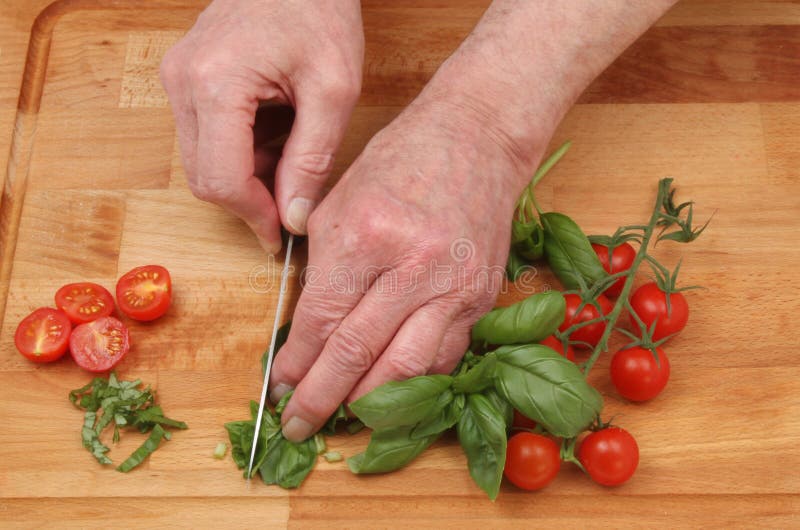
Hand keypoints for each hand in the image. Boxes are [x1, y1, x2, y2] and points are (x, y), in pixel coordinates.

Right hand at [160, 0, 362, 250]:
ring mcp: (178, 78)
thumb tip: (294, 217)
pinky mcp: (185, 77)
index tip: (283, 235)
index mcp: (216, 83)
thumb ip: (312, 159)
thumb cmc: (318, 11)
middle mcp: (183, 82)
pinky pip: (205, 136)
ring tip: (292, 151)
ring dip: (247, 174)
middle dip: (251, 199)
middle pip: (205, 177)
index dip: (255, 217)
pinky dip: (240, 150)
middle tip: (294, 198)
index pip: (221, 181)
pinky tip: (275, 132)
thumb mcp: (333, 91)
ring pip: (203, 161)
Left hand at [270, 99, 540, 440]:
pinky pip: (444, 355)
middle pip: (358, 354)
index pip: (321, 320)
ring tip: (341, 421)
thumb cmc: (402, 159)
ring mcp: (454, 285)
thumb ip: (322, 266)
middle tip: (298, 426)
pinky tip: (391, 397)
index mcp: (366, 235)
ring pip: (406, 368)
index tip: (278, 386)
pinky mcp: (480, 296)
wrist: (477, 138)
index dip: (295, 362)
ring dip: (368, 404)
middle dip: (322, 398)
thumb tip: (305, 328)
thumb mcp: (340, 200)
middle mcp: (414, 267)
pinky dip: (414, 383)